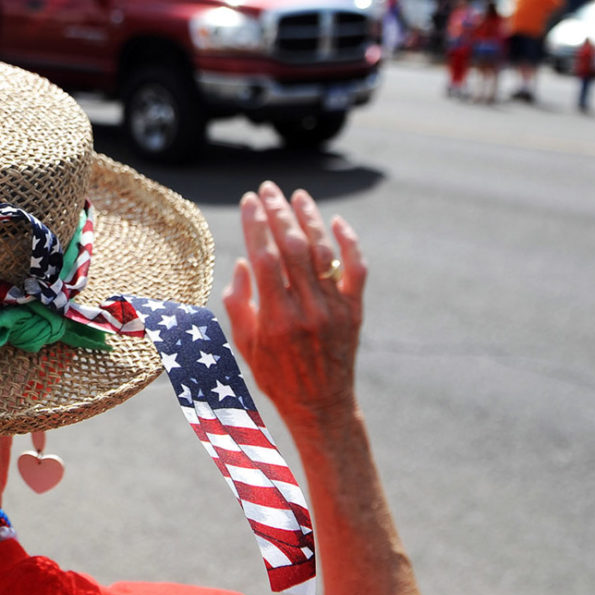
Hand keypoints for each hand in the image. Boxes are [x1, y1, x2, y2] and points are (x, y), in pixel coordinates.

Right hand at [221, 181, 366, 428]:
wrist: (321, 406)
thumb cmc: (275, 376)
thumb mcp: (244, 345)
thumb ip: (238, 303)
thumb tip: (242, 262)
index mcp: (276, 318)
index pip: (264, 258)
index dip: (255, 225)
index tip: (249, 201)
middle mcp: (307, 310)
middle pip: (293, 248)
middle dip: (278, 213)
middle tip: (268, 188)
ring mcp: (334, 309)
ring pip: (323, 252)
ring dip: (309, 219)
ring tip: (296, 196)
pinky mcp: (355, 310)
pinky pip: (356, 269)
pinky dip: (348, 242)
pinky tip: (335, 221)